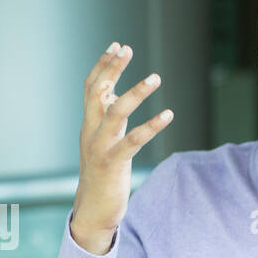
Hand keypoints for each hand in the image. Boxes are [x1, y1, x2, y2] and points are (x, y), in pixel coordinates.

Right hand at [71, 42, 173, 253]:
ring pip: (115, 111)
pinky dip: (150, 126)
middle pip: (98, 92)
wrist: (92, 211)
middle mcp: (90, 132)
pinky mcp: (112, 164)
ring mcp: (99, 147)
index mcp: (89, 125)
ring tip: (156, 77)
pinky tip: (168, 115)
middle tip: (127, 48)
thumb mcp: (103, 142)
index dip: (102, 66)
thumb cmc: (102, 175)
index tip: (117, 46)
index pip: (91, 88)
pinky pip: (132, 140)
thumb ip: (109, 118)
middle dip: (111, 68)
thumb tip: (118, 94)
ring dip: (135, 92)